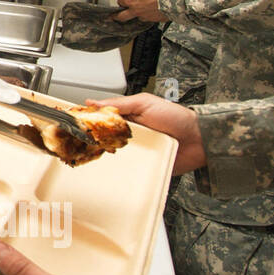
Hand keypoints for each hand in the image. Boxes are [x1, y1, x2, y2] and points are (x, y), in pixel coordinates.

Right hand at [87, 93, 204, 174]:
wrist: (200, 140)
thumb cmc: (176, 118)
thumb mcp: (145, 103)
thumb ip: (120, 103)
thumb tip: (93, 102)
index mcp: (127, 118)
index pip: (102, 120)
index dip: (88, 123)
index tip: (73, 125)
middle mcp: (129, 136)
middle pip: (104, 140)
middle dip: (92, 143)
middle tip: (79, 145)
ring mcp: (136, 152)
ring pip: (113, 157)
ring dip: (104, 158)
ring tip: (90, 159)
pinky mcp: (143, 166)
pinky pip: (127, 171)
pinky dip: (120, 172)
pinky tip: (109, 172)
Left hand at [102, 0, 169, 21]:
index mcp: (130, 0)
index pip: (119, 1)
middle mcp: (137, 10)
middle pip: (124, 16)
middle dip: (119, 15)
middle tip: (116, 15)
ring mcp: (148, 16)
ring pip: (138, 18)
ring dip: (136, 15)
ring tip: (136, 12)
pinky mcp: (158, 18)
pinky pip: (151, 18)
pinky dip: (150, 15)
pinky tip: (153, 10)